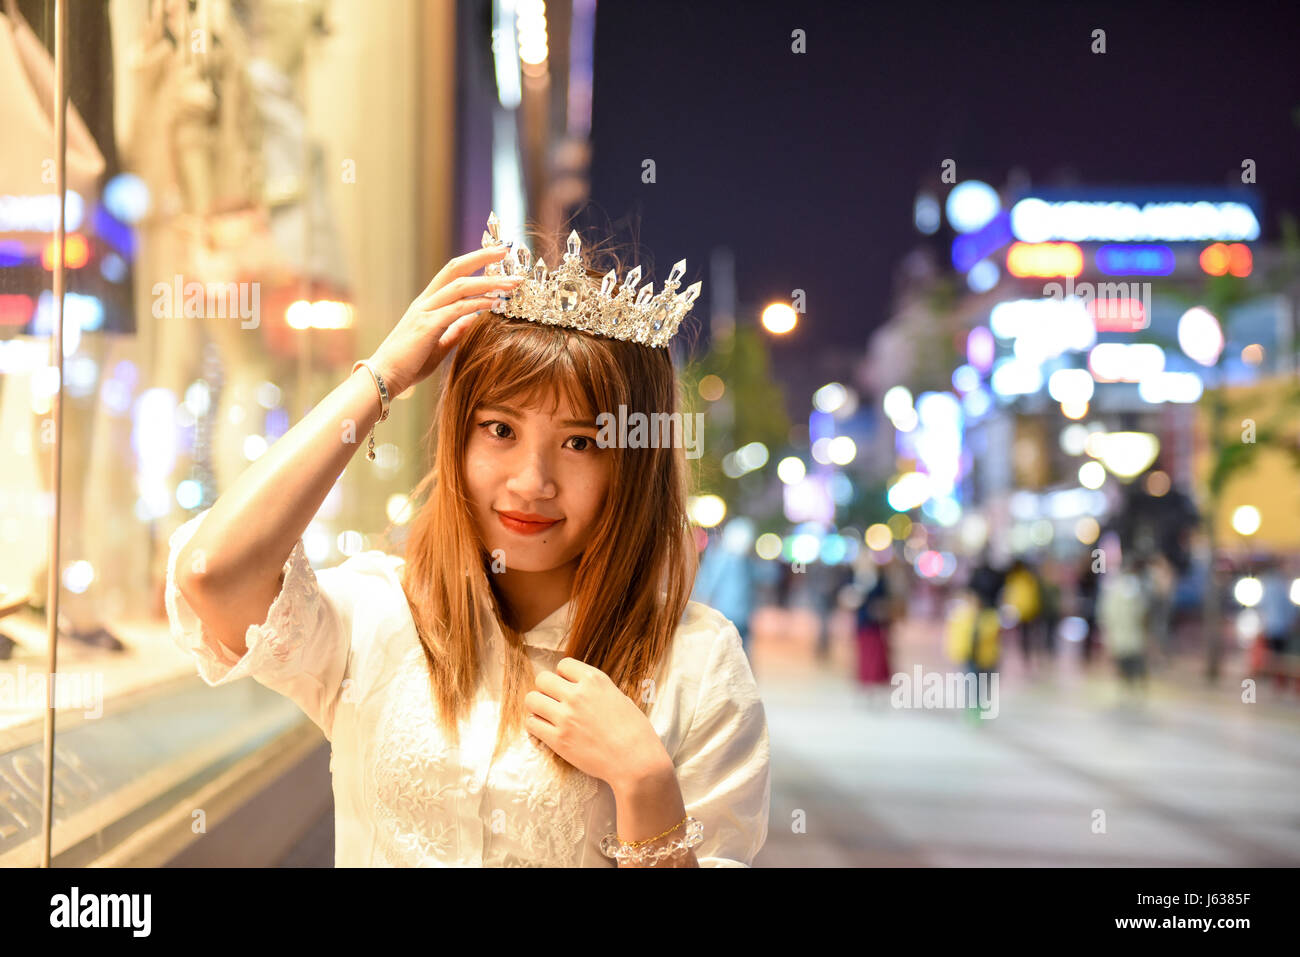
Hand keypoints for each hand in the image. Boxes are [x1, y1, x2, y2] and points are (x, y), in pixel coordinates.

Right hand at [367, 245, 525, 397]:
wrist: (384, 378)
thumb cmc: (409, 364)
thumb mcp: (438, 344)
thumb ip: (455, 330)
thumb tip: (472, 320)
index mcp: (427, 304)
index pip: (452, 274)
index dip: (473, 262)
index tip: (496, 256)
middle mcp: (425, 302)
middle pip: (455, 269)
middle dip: (481, 256)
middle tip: (505, 249)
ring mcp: (425, 312)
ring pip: (460, 286)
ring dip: (489, 282)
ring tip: (512, 282)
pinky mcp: (427, 326)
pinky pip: (458, 309)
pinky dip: (479, 304)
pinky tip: (497, 303)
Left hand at [525, 657, 671, 791]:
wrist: (636, 762)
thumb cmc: (635, 732)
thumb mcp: (620, 698)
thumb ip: (597, 690)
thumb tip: (581, 689)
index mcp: (595, 680)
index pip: (563, 664)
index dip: (564, 676)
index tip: (569, 687)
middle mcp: (577, 694)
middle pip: (542, 679)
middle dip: (547, 689)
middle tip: (555, 701)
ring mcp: (565, 717)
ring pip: (531, 699)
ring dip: (537, 706)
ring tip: (547, 714)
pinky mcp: (558, 740)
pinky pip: (531, 723)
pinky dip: (536, 725)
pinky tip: (546, 730)